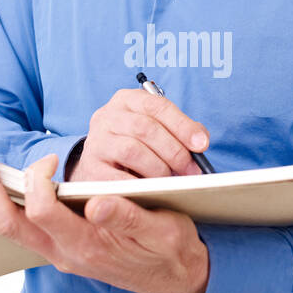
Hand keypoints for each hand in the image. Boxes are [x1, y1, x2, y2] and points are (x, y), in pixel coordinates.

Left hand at [0, 148, 209, 292]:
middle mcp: (64, 252)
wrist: (179, 277)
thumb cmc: (172, 249)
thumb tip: (96, 202)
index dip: (39, 181)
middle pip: (8, 223)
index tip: (52, 158)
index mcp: (87, 244)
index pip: (43, 211)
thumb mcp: (163, 232)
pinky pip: (15, 228)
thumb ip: (129, 219)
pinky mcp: (58, 245)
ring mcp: (57, 251)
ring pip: (5, 227)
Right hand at [65, 87, 209, 181]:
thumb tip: (201, 141)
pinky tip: (152, 191)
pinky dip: (138, 184)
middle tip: (192, 171)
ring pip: (132, 150)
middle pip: (145, 128)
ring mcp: (96, 141)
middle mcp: (107, 116)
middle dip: (174, 150)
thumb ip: (179, 131)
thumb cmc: (137, 147)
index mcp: (127, 100)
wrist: (101, 168)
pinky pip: (117, 176)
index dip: (183, 125)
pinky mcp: (90, 167)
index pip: (157, 106)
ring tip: (171, 181)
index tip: (202, 144)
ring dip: (158, 168)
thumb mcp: (156, 131)